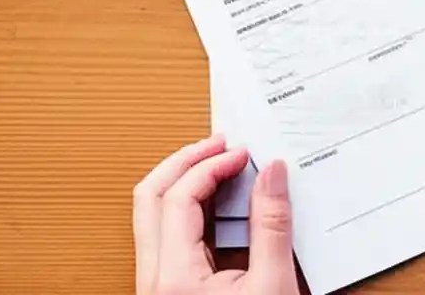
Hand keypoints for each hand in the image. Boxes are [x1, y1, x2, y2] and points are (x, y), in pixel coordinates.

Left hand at [133, 135, 297, 293]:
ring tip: (218, 164)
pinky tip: (218, 200)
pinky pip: (165, 234)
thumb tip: (272, 175)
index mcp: (174, 276)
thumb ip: (272, 228)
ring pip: (152, 214)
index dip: (210, 166)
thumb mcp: (273, 285)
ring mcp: (157, 283)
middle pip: (150, 197)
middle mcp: (155, 278)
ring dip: (184, 181)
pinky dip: (189, 207)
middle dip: (186, 162)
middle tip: (218, 144)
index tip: (240, 154)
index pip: (178, 198)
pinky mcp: (169, 288)